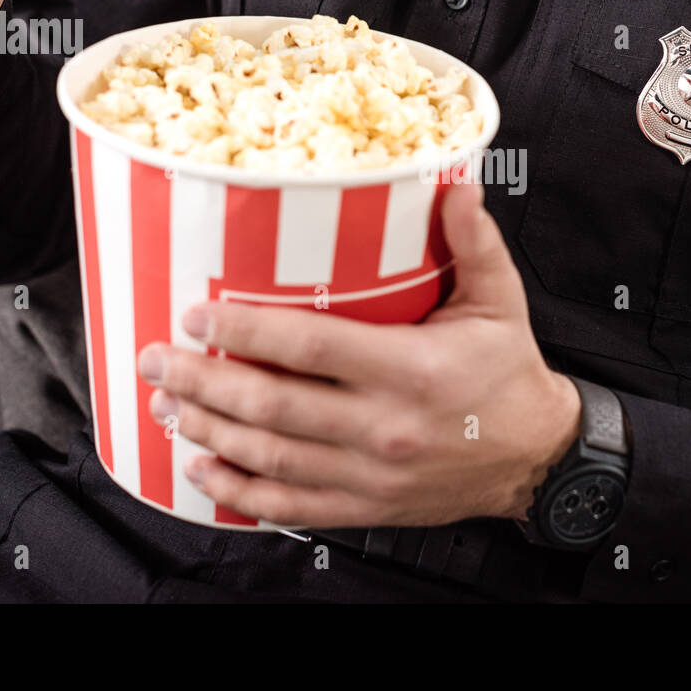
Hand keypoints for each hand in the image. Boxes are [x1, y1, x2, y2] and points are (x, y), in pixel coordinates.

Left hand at [137, 182, 581, 527]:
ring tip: (166, 403)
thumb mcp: (501, 302)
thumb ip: (475, 243)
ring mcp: (371, 474)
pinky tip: (203, 470)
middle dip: (202, 381)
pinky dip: (240, 492)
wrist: (534, 457)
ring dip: (208, 431)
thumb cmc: (509, 375)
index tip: (198, 313)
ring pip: (270, 456)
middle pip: (272, 406)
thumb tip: (455, 183)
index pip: (311, 347)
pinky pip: (290, 506)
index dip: (245, 331)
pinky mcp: (366, 506)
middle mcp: (384, 426)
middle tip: (157, 357)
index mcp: (412, 370)